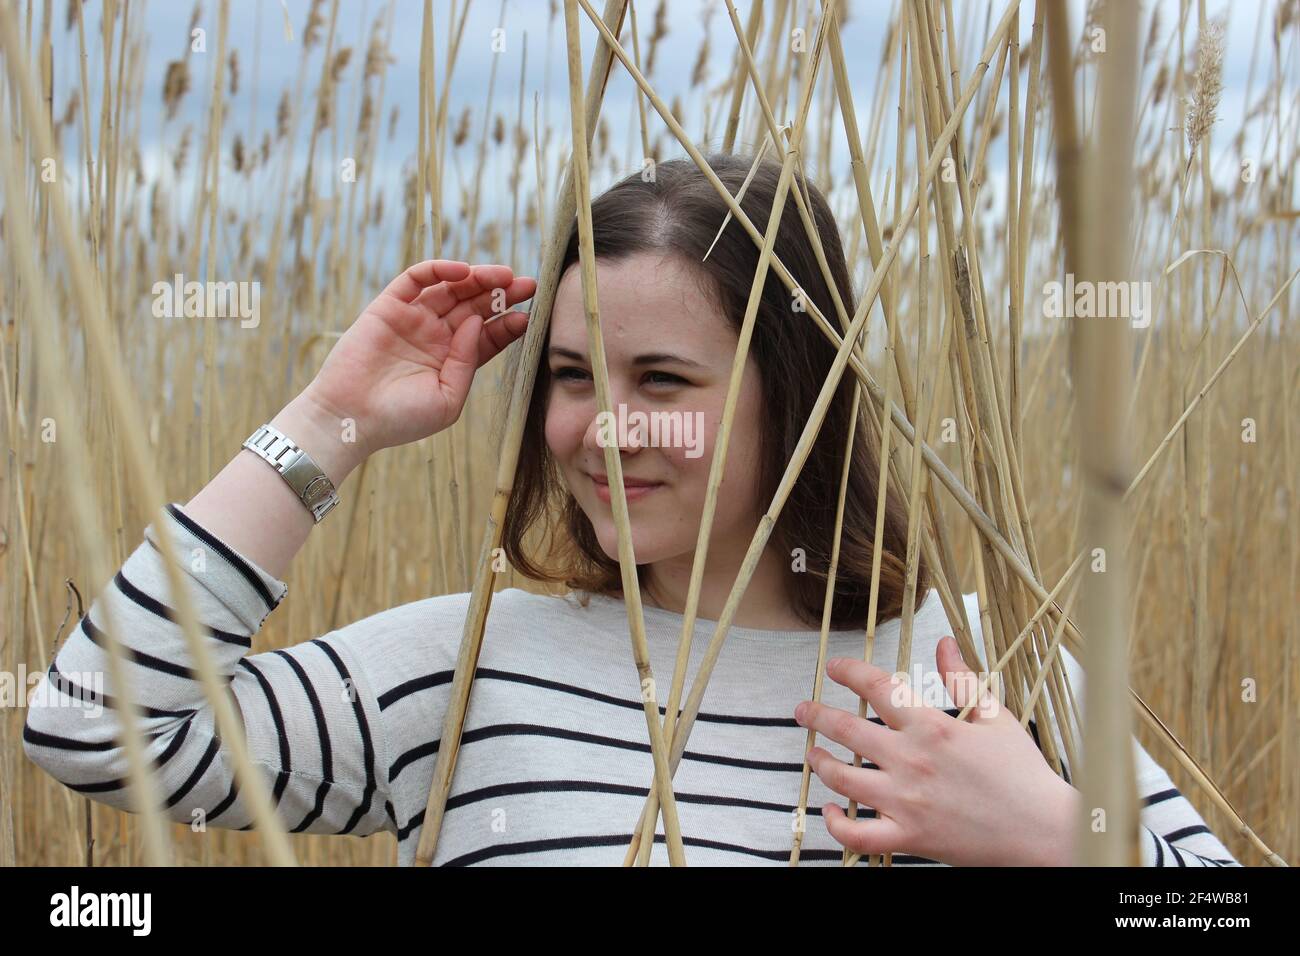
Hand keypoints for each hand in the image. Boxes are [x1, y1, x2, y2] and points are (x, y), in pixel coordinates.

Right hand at [303, 259, 536, 460]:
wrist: (352, 419)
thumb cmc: (400, 418)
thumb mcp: (448, 398)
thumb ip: (467, 361)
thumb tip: (477, 322)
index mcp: (451, 360)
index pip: (486, 335)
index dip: (507, 323)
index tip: (528, 315)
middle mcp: (434, 336)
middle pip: (474, 307)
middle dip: (501, 294)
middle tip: (528, 285)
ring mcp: (413, 319)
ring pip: (451, 288)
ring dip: (478, 279)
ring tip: (503, 275)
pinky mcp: (389, 306)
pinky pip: (416, 279)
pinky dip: (438, 269)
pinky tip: (463, 271)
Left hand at [794, 636, 1079, 865]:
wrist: (1044, 830)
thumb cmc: (1022, 775)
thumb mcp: (994, 717)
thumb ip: (962, 679)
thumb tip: (945, 644)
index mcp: (934, 727)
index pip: (878, 688)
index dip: (849, 672)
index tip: (834, 667)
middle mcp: (913, 761)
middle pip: (847, 729)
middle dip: (817, 715)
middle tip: (803, 710)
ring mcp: (906, 801)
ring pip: (842, 777)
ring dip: (820, 762)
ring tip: (814, 754)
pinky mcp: (908, 836)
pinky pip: (858, 833)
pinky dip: (837, 823)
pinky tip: (832, 810)